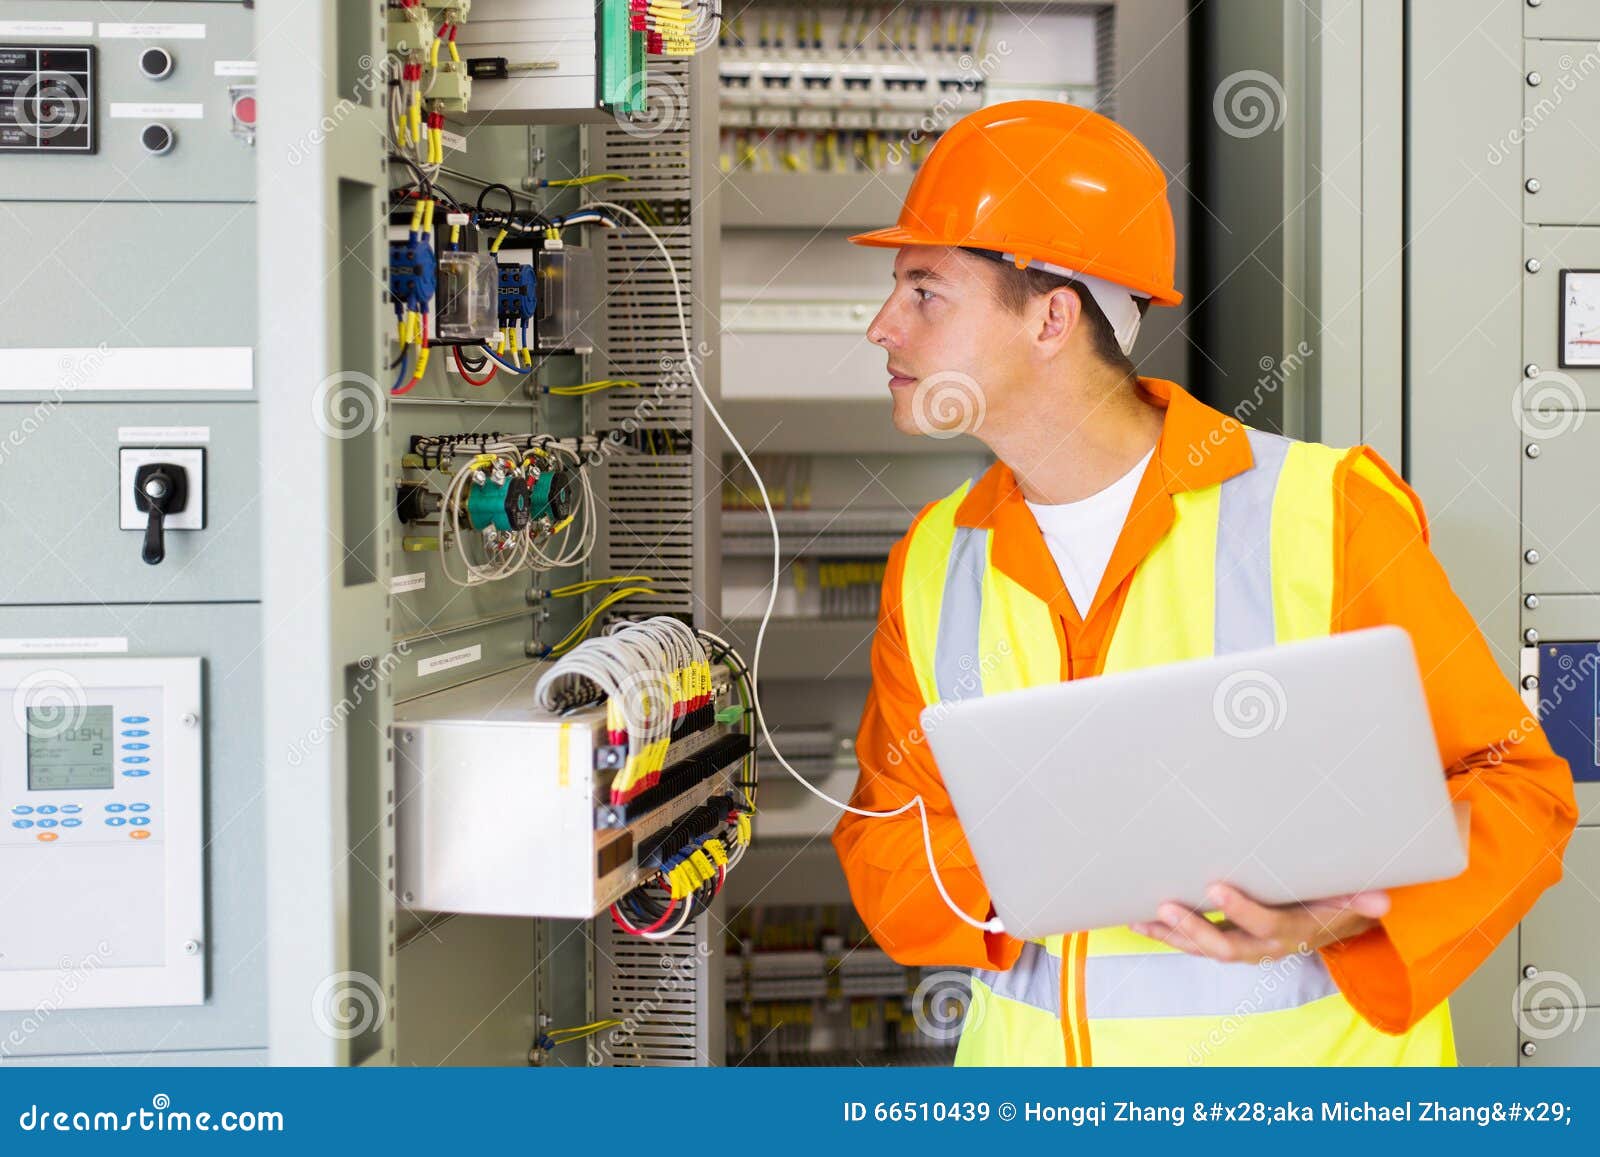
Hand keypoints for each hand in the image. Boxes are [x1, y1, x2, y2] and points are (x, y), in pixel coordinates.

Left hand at [1129, 882, 1388, 962]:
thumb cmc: (1334, 904)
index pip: (1265, 925)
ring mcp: (1241, 948)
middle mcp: (1263, 948)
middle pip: (1226, 946)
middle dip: (1196, 929)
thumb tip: (1384, 900)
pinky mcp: (1225, 942)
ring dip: (1173, 935)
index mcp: (1292, 934)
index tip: (1215, 886)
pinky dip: (1166, 934)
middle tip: (1169, 907)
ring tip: (1144, 917)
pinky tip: (1139, 920)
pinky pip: (1192, 944)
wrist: (1327, 926)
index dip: (1240, 910)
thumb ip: (1360, 898)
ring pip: (1203, 949)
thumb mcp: (1350, 900)